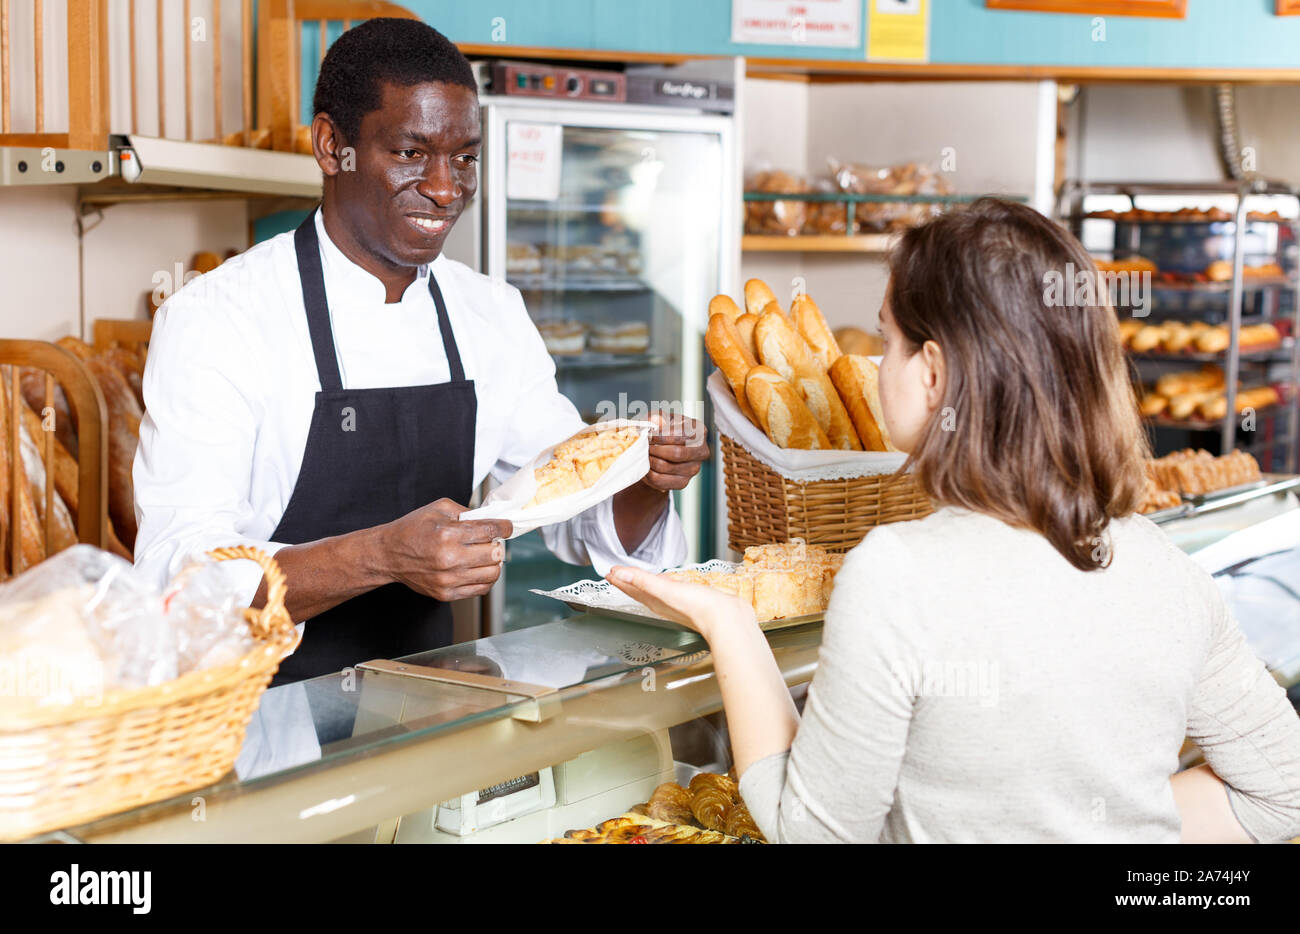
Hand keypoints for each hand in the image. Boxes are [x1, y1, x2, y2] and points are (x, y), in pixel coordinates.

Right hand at [380, 498, 512, 602]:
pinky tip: (478, 568)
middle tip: (492, 540)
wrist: (389, 555)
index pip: (489, 530)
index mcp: (447, 534)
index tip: (507, 526)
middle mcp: (449, 558)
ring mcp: (448, 579)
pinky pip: (480, 589)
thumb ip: (467, 511)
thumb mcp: (438, 508)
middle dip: (497, 544)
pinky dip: (485, 578)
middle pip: (494, 554)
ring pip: (492, 574)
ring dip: (494, 563)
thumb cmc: (412, 529)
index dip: (504, 527)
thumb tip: (491, 518)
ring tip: (485, 555)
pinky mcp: (446, 593)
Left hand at [605, 565, 754, 639]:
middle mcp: (664, 603)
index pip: (632, 589)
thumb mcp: (666, 590)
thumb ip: (642, 581)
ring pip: (656, 591)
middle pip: (640, 590)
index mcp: (655, 601)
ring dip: (645, 583)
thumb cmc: (700, 607)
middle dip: (628, 581)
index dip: (620, 580)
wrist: (728, 620)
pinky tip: (672, 582)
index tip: (610, 572)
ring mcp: (678, 603)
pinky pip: (672, 590)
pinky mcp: (692, 600)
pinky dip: (666, 584)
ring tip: (639, 577)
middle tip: (617, 573)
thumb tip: (619, 575)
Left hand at [641, 412, 709, 492]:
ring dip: (650, 460)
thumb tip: (658, 422)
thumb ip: (657, 417)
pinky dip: (648, 474)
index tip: (648, 436)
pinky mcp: (683, 482)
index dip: (662, 436)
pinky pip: (661, 480)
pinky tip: (645, 466)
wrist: (659, 449)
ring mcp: (694, 468)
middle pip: (677, 453)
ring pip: (666, 467)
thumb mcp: (657, 418)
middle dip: (656, 449)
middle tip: (644, 446)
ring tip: (643, 454)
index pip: (682, 435)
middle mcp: (702, 451)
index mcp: (699, 431)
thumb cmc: (660, 430)